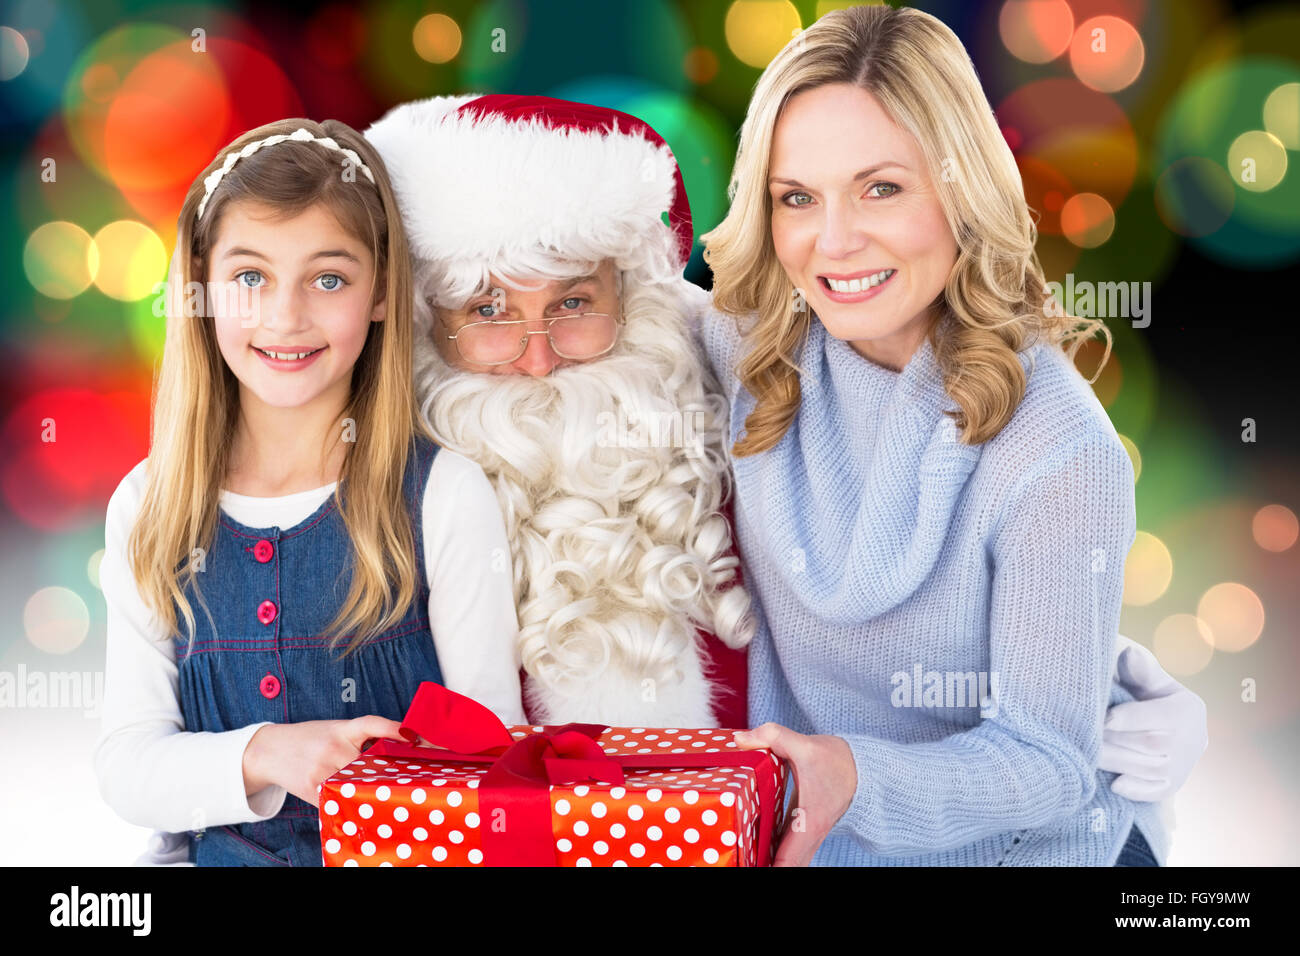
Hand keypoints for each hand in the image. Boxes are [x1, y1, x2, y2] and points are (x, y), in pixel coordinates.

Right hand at [242, 716, 405, 806]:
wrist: (271, 751)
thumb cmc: (310, 738)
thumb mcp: (334, 729)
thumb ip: (359, 737)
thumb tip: (397, 748)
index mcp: (341, 729)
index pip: (371, 724)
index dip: (393, 728)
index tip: (412, 736)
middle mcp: (333, 748)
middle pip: (370, 762)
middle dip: (385, 770)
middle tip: (403, 777)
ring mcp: (322, 771)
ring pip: (357, 784)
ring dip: (368, 789)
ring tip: (379, 791)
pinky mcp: (313, 790)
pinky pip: (340, 800)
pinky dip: (349, 801)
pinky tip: (355, 801)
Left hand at [733, 723, 856, 866]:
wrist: (861, 766)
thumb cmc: (835, 759)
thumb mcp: (803, 744)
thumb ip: (771, 736)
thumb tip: (739, 739)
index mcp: (810, 821)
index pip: (787, 861)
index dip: (768, 868)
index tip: (748, 866)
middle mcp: (811, 834)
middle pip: (786, 866)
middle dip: (763, 866)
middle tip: (739, 862)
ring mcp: (810, 834)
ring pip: (790, 860)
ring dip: (769, 861)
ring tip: (744, 858)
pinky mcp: (806, 829)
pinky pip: (789, 850)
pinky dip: (774, 853)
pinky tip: (754, 849)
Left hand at [1100, 639, 1207, 801]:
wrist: (1167, 727)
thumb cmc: (1148, 696)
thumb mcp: (1147, 680)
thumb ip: (1139, 670)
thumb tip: (1129, 655)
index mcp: (1187, 710)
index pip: (1158, 715)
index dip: (1130, 717)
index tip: (1104, 718)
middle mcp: (1192, 740)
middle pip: (1152, 744)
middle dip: (1115, 740)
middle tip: (1085, 736)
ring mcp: (1184, 766)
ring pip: (1150, 768)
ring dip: (1117, 762)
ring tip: (1089, 754)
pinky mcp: (1173, 785)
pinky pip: (1156, 791)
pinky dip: (1136, 790)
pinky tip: (1114, 784)